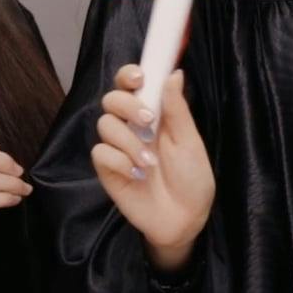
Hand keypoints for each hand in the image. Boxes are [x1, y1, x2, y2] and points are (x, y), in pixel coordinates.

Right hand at [92, 65, 214, 273]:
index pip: (131, 85)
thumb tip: (174, 73)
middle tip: (148, 121)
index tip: (139, 78)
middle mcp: (132, 127)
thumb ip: (177, 109)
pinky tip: (136, 175)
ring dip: (128, 141)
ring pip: (104, 124)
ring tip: (150, 163)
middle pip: (111, 99)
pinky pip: (100, 153)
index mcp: (153, 115)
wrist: (184, 218)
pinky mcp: (107, 170)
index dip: (129, 75)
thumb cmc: (192, 178)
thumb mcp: (189, 141)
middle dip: (126, 105)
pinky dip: (119, 161)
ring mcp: (118, 148)